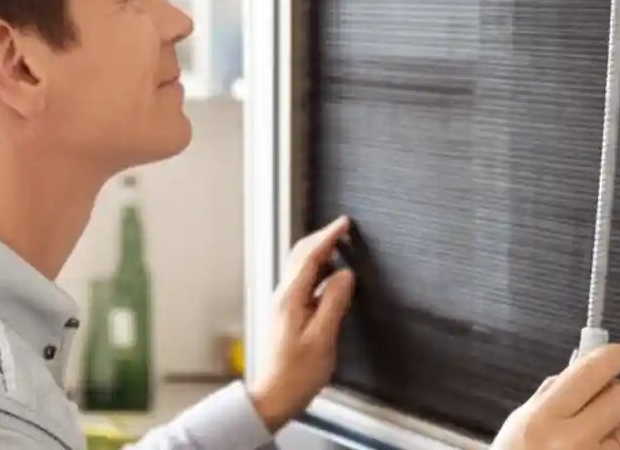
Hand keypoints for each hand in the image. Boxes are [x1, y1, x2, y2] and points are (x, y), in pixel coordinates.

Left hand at [249, 217, 355, 432]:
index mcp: (290, 298)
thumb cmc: (297, 374)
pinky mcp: (288, 314)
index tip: (344, 223)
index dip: (328, 236)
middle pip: (301, 256)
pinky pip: (304, 283)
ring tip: (341, 248)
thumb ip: (334, 303)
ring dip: (320, 254)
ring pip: (301, 269)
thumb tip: (345, 275)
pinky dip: (318, 272)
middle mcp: (284, 296)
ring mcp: (284, 305)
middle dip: (322, 239)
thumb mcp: (322, 338)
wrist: (274, 396)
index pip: (310, 256)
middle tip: (344, 229)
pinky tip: (331, 279)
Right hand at [492, 344, 619, 449]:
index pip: (589, 374)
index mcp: (544, 417)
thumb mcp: (521, 420)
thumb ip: (551, 393)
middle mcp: (572, 440)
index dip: (609, 358)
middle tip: (598, 398)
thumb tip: (582, 364)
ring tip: (583, 441)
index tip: (616, 354)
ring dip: (609, 429)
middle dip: (613, 394)